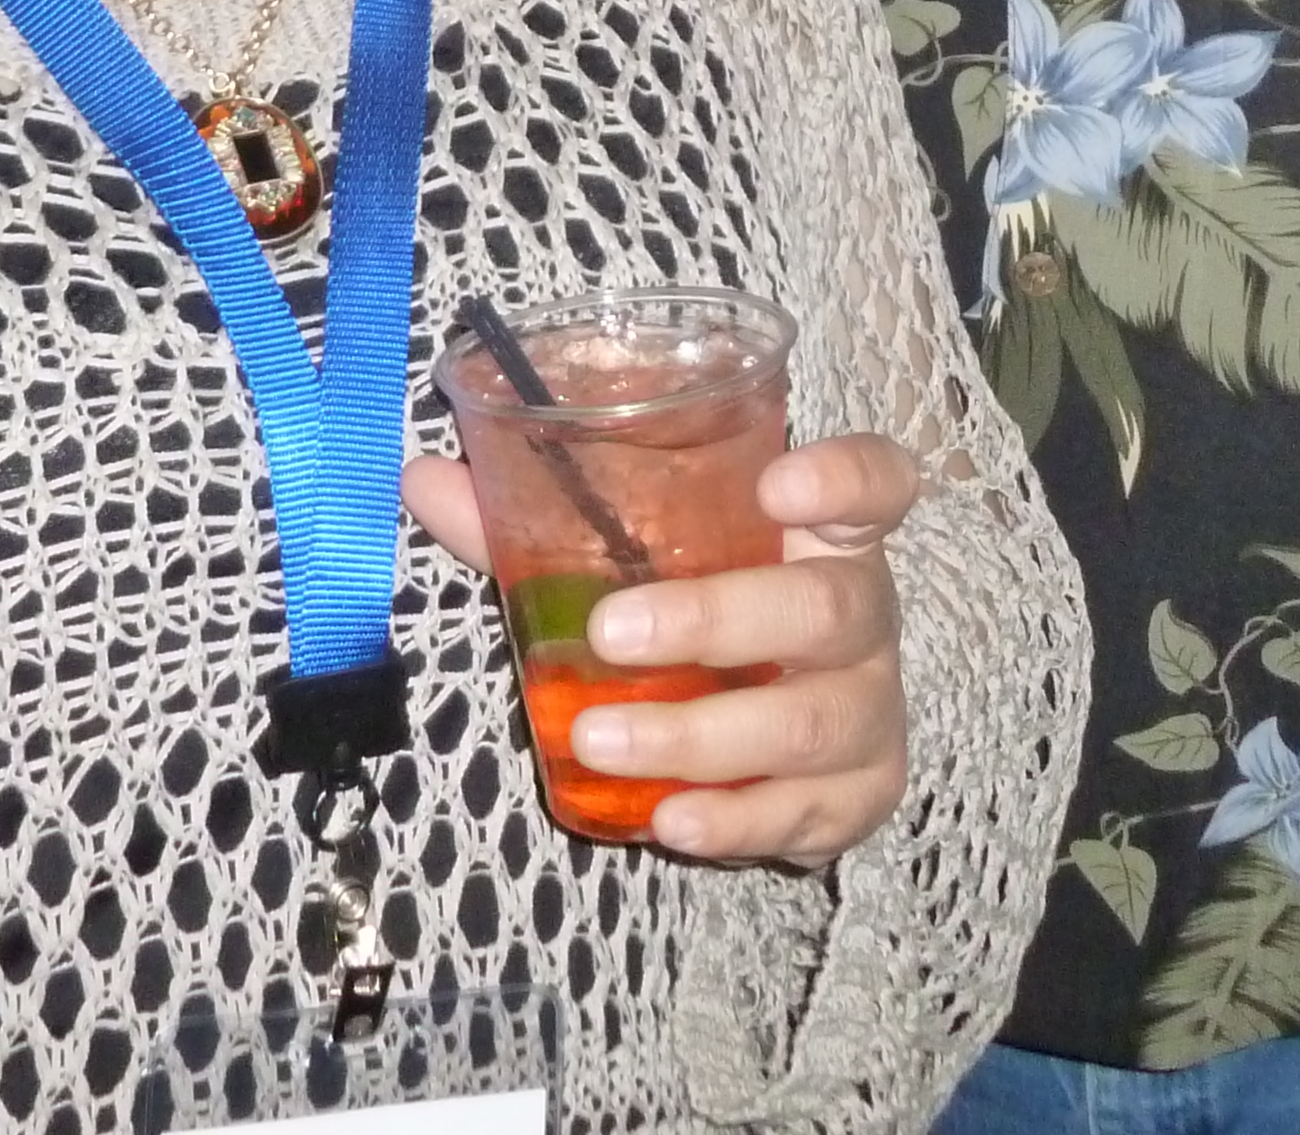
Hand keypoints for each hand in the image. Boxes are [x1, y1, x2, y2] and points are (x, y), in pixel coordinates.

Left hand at [404, 433, 916, 864]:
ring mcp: (869, 712)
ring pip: (809, 721)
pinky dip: (737, 821)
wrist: (789, 752)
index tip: (776, 483)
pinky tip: (672, 821)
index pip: (877, 483)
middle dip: (718, 619)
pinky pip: (805, 813)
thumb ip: (536, 524)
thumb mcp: (637, 569)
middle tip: (609, 634)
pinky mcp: (858, 798)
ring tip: (599, 742)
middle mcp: (863, 618)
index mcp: (824, 538)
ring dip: (700, 735)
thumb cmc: (707, 628)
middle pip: (830, 607)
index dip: (844, 480)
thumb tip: (423, 477)